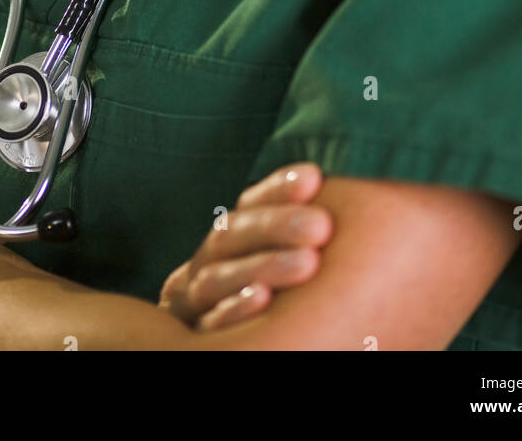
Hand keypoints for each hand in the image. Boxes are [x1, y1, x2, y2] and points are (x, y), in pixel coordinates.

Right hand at [158, 162, 332, 331]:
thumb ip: (302, 236)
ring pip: (217, 277)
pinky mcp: (191, 337)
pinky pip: (206, 323)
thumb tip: (330, 188)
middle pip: (230, 234)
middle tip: (321, 225)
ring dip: (262, 266)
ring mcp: (192, 302)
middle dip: (275, 225)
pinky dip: (232, 309)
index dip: (276, 190)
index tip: (312, 177)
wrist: (226, 345)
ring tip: (307, 262)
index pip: (247, 206)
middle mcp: (204, 266)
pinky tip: (262, 298)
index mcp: (228, 242)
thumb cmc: (276, 304)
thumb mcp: (281, 264)